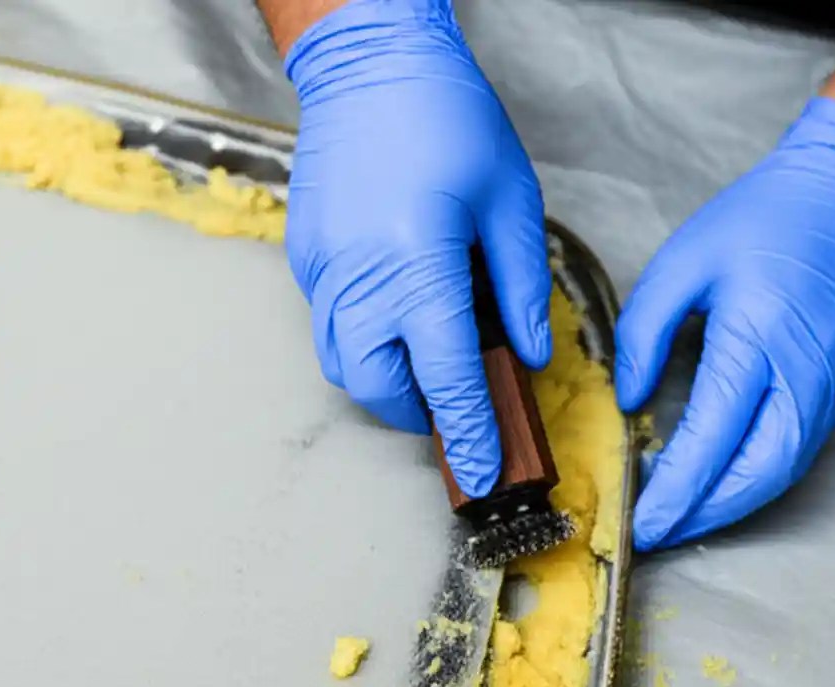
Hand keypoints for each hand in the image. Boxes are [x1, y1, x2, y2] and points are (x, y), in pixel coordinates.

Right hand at [282, 0, 551, 495]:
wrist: (368, 61)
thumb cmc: (447, 117)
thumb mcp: (510, 199)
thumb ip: (522, 284)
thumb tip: (529, 351)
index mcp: (419, 266)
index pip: (447, 378)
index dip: (469, 434)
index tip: (482, 476)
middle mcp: (359, 278)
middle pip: (374, 386)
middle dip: (414, 411)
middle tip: (455, 400)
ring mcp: (322, 269)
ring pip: (341, 360)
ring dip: (384, 377)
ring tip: (427, 354)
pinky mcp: (304, 254)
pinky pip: (328, 319)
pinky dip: (361, 334)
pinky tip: (397, 303)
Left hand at [616, 98, 834, 550]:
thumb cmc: (763, 218)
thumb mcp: (682, 261)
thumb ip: (644, 332)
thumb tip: (627, 399)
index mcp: (760, 342)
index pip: (711, 441)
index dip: (674, 491)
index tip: (640, 523)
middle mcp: (806, 378)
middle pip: (757, 477)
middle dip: (703, 514)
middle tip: (655, 533)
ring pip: (784, 472)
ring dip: (732, 502)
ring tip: (682, 513)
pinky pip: (800, 448)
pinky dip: (759, 474)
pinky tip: (723, 475)